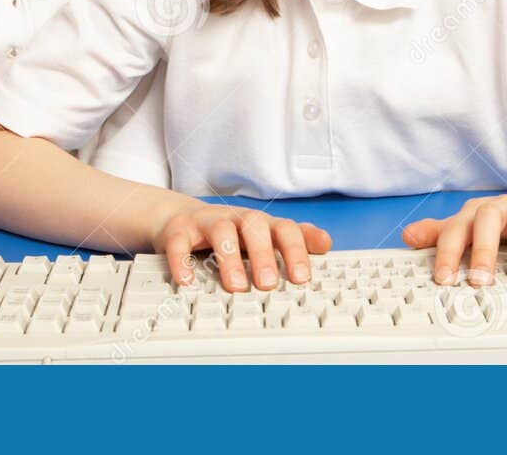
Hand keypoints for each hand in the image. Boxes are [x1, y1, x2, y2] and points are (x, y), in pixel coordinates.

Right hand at [151, 204, 330, 292]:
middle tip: (268, 283)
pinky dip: (183, 261)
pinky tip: (188, 281)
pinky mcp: (179, 230)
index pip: (284, 229)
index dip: (295, 251)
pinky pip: (180, 241)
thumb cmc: (232, 234)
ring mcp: (208, 222)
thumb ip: (294, 240)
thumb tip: (326, 242)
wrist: (183, 220)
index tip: (301, 278)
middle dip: (263, 254)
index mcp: (262, 225)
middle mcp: (236, 219)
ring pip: (221, 231)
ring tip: (235, 286)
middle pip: (254, 225)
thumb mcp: (263, 237)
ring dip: (229, 258)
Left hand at [401, 193, 506, 285]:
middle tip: (480, 280)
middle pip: (490, 217)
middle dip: (485, 249)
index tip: (444, 279)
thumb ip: (439, 235)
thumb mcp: (467, 230)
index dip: (449, 253)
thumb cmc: (498, 227)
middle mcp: (505, 208)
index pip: (457, 229)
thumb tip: (407, 236)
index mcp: (477, 213)